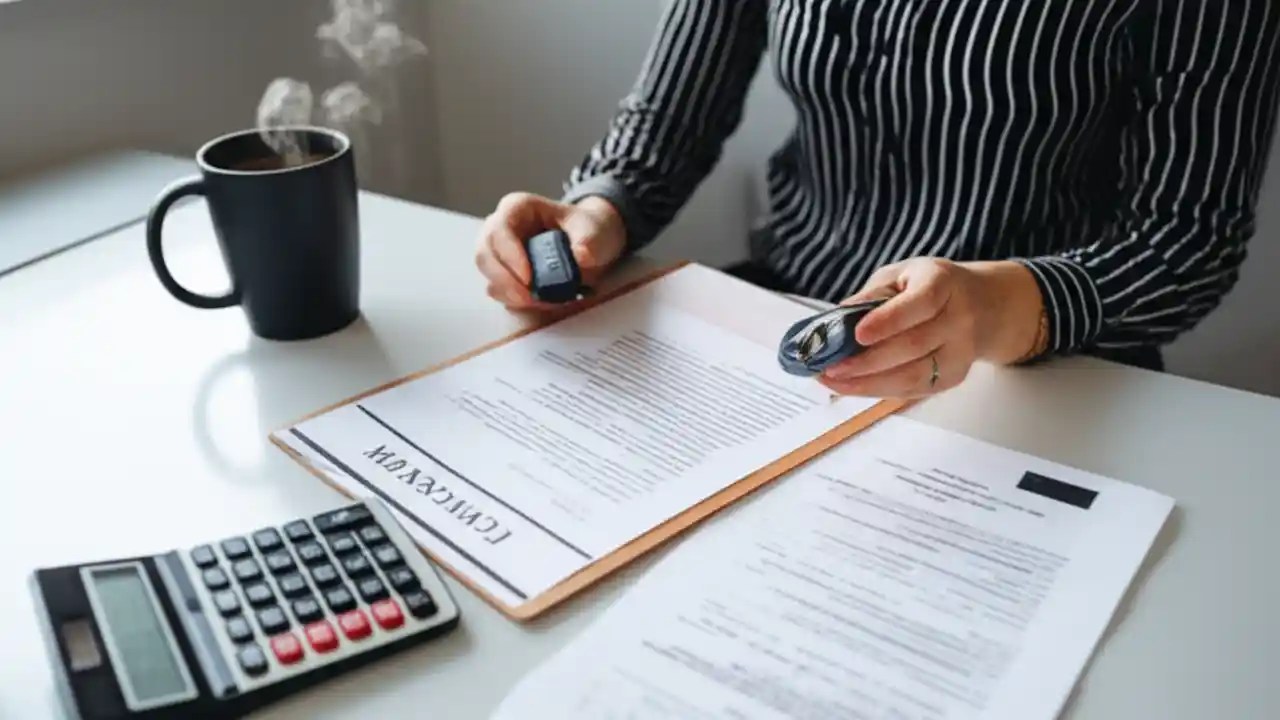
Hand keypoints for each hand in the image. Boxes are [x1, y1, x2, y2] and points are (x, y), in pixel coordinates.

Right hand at [475, 192, 626, 310]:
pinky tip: (539, 301)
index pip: (500, 229)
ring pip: (488, 275)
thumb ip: (589, 240)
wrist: (591, 242)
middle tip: (529, 297)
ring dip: (510, 293)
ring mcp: (499, 252)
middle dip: (505, 280)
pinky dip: (516, 300)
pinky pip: (499, 290)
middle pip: (484, 254)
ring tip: (541, 300)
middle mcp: (501, 228)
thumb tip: (582, 256)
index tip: (528, 278)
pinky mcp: (504, 274)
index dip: (509, 255)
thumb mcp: (593, 229)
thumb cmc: (586, 229)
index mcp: (518, 208)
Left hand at [818, 258, 1042, 397]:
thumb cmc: (929, 286)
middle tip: (829, 367)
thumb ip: (870, 297)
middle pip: (913, 346)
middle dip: (866, 361)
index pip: (921, 303)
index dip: (889, 320)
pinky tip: (852, 387)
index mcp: (943, 283)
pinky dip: (878, 390)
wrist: (983, 306)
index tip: (857, 334)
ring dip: (868, 383)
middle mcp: (959, 319)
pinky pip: (914, 389)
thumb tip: (835, 322)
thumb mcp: (900, 276)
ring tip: (833, 381)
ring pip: (913, 375)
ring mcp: (960, 352)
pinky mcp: (953, 377)